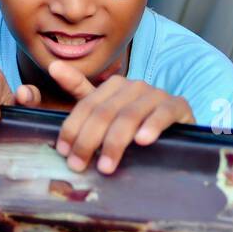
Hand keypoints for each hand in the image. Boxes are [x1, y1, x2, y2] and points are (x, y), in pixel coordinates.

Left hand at [49, 61, 193, 174]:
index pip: (86, 105)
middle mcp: (134, 86)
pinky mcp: (178, 106)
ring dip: (115, 142)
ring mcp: (157, 95)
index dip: (73, 128)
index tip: (64, 152)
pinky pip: (163, 114)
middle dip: (88, 140)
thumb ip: (79, 91)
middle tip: (79, 165)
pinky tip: (142, 142)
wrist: (177, 134)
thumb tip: (54, 65)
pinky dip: (152, 126)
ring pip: (130, 115)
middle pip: (105, 112)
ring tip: (106, 166)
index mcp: (113, 85)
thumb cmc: (136, 128)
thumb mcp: (105, 112)